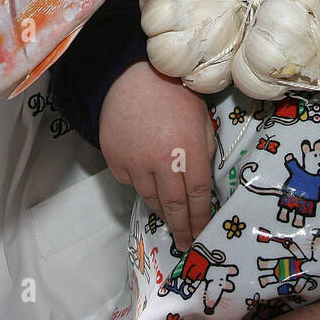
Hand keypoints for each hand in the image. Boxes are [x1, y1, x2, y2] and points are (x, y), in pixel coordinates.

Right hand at [98, 61, 214, 250]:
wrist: (132, 76)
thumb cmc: (174, 93)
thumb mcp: (202, 119)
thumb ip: (204, 151)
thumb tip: (204, 181)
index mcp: (188, 151)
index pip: (198, 195)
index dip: (201, 217)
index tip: (203, 232)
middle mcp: (161, 162)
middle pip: (174, 205)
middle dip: (182, 227)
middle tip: (186, 243)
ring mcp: (135, 162)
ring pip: (150, 198)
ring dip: (162, 210)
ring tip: (170, 219)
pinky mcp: (115, 158)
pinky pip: (130, 181)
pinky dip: (140, 185)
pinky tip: (147, 180)